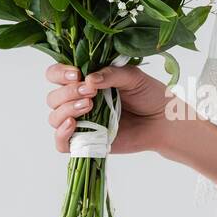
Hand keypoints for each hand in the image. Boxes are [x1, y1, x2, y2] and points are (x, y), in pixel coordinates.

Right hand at [44, 62, 174, 154]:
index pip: (56, 75)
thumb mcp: (133, 77)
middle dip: (67, 92)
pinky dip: (61, 134)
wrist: (163, 121)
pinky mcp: (86, 141)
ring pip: (54, 117)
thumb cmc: (149, 96)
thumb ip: (111, 74)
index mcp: (85, 81)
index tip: (77, 74)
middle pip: (53, 97)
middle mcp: (78, 101)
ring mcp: (81, 122)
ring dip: (66, 110)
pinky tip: (73, 125)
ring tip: (89, 106)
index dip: (60, 73)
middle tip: (91, 92)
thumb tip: (89, 79)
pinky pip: (62, 143)